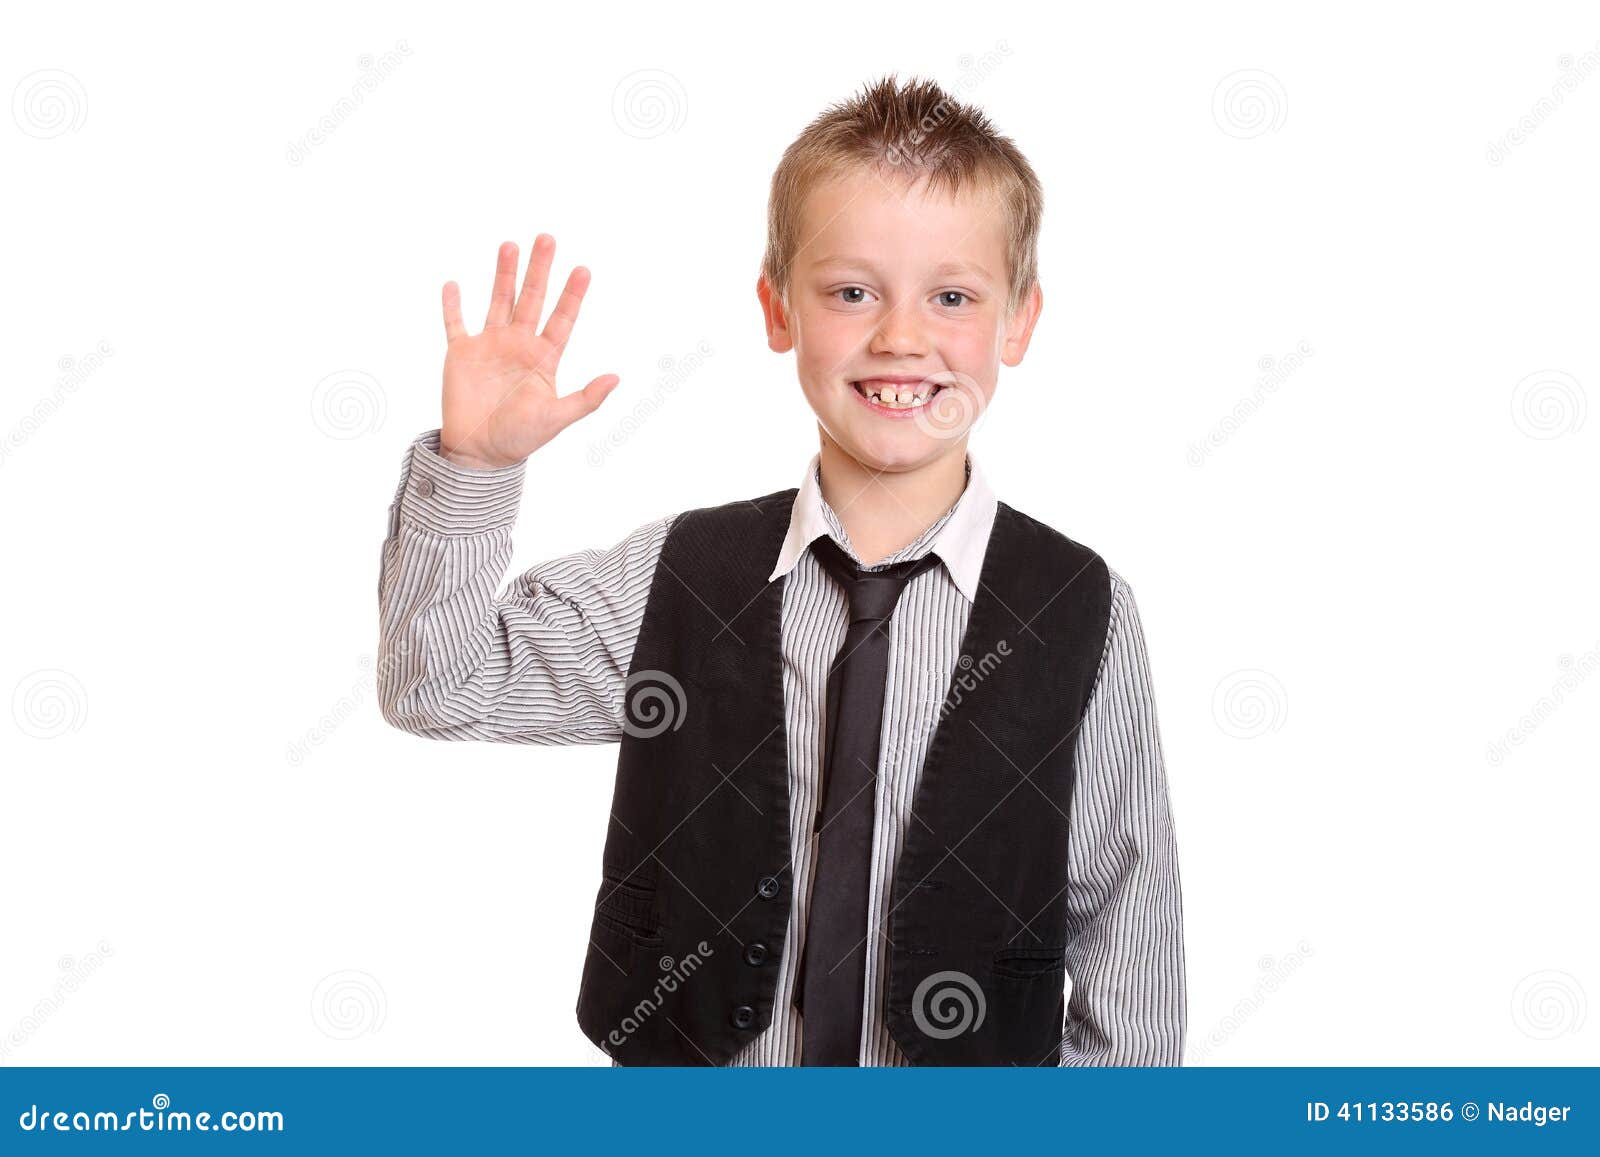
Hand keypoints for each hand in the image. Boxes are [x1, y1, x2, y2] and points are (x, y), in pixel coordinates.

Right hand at [438, 234, 619, 468]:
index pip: (562, 319)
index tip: (583, 270)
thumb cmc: (521, 438)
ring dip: (504, 274)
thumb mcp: (557, 418)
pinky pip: (455, 324)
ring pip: (498, 300)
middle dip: (539, 270)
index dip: (572, 295)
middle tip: (547, 239)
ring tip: (510, 245)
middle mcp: (518, 345)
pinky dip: (452, 306)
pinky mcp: (461, 354)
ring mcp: (489, 346)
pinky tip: (453, 285)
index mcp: (543, 357)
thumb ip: (586, 399)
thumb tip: (616, 378)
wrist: (481, 454)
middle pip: (531, 299)